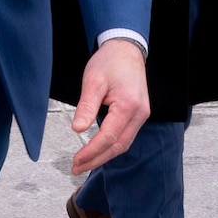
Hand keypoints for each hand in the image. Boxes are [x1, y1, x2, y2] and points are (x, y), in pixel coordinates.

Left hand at [70, 38, 149, 173]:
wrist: (126, 49)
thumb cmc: (110, 62)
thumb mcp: (93, 81)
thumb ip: (86, 106)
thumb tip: (77, 129)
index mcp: (128, 105)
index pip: (109, 137)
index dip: (92, 152)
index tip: (76, 160)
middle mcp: (139, 114)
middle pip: (119, 146)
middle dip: (97, 159)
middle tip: (77, 168)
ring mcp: (141, 115)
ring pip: (123, 143)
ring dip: (104, 155)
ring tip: (84, 162)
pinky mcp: (138, 114)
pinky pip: (125, 136)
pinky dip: (111, 146)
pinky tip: (98, 149)